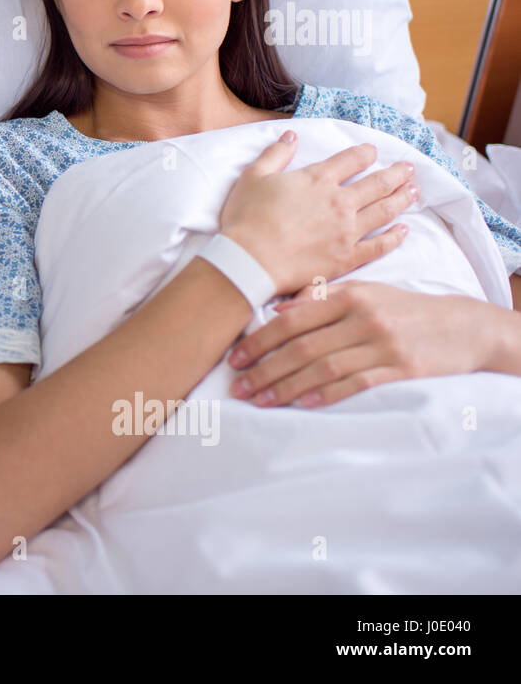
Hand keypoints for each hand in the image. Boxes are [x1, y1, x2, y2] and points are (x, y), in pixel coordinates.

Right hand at [219, 135, 419, 296]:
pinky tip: (404, 230)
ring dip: (402, 198)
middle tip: (409, 168)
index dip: (365, 153)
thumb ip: (276, 154)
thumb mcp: (253, 176)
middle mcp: (340, 201)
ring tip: (414, 190)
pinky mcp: (348, 257)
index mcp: (318, 179)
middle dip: (396, 173)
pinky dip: (395, 237)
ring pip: (385, 210)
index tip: (373, 151)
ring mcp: (348, 230)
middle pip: (377, 183)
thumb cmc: (246, 218)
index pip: (351, 159)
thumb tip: (291, 136)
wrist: (250, 260)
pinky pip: (380, 245)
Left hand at [224, 280, 488, 407]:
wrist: (461, 327)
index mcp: (348, 296)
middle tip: (238, 387)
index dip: (260, 341)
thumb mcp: (363, 292)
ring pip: (323, 368)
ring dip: (287, 387)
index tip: (234, 358)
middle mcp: (362, 318)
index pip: (292, 320)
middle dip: (265, 369)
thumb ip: (320, 299)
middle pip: (302, 347)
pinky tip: (302, 404)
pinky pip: (356, 383)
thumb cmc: (401, 309)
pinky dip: (326, 394)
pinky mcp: (401, 369)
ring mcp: (382, 344)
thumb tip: (276, 311)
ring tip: (260, 401)